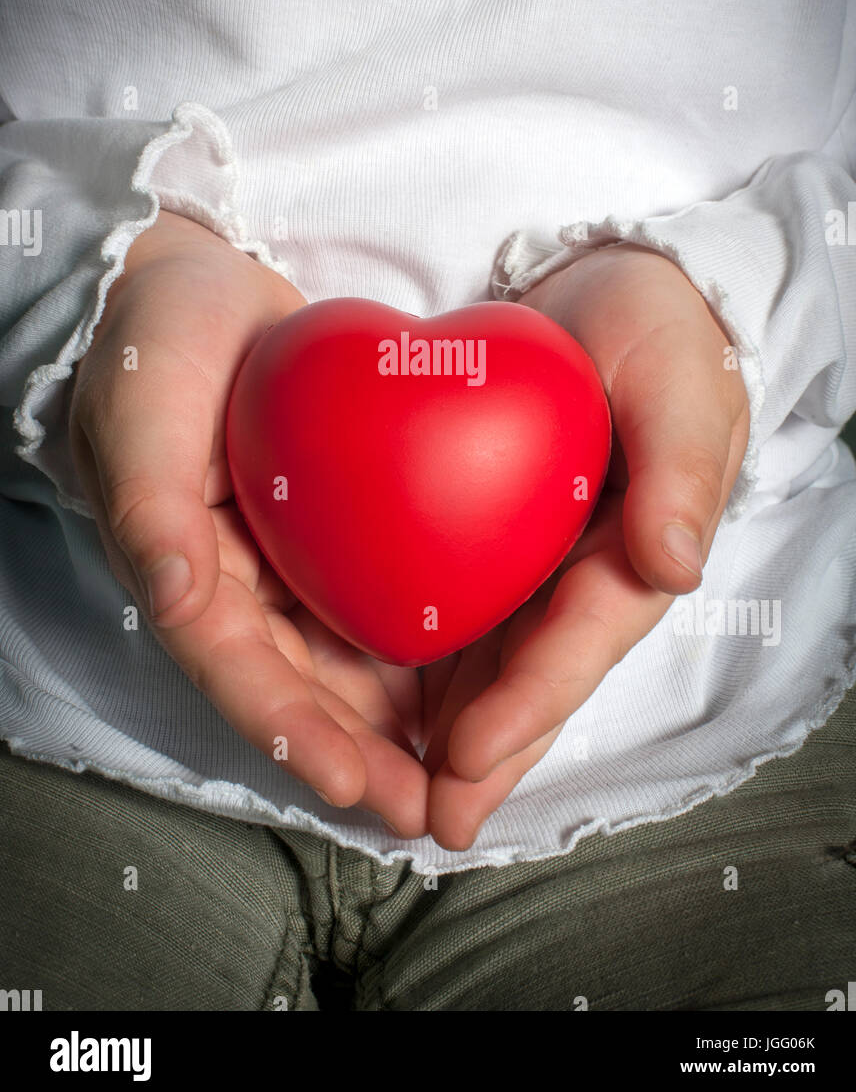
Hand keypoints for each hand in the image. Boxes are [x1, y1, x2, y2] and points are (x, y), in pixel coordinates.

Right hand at [69, 210, 427, 835]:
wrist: (195, 281)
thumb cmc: (156, 344)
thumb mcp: (140, 416)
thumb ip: (151, 513)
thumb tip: (177, 603)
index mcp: (186, 572)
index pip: (237, 668)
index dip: (288, 730)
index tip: (350, 786)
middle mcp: (240, 582)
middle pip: (300, 685)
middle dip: (359, 754)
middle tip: (426, 810)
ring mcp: (288, 558)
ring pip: (345, 655)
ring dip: (396, 719)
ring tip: (461, 774)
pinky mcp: (333, 525)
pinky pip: (378, 591)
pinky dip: (419, 636)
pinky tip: (477, 669)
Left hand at [422, 245, 749, 849]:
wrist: (607, 289)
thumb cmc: (655, 329)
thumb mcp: (678, 378)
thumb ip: (682, 466)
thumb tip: (676, 565)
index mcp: (638, 547)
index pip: (580, 639)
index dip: (530, 703)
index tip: (467, 756)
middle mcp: (587, 573)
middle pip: (534, 676)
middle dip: (486, 753)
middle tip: (428, 820)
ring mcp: (540, 562)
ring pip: (494, 662)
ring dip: (452, 733)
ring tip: (397, 795)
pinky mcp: (496, 539)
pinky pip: (461, 609)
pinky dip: (428, 662)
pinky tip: (378, 703)